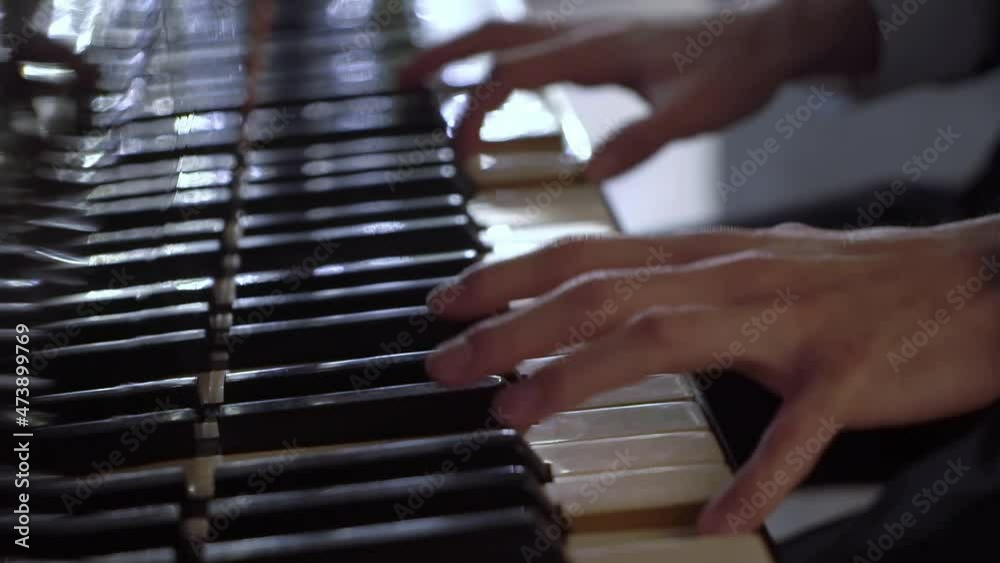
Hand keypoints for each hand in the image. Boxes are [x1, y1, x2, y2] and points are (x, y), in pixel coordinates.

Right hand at [400, 0, 878, 179]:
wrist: (771, 30)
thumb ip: (641, 142)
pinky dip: (500, 50)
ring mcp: (590, 27)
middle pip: (494, 35)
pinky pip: (533, 36)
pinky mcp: (601, 35)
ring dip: (465, 48)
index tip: (463, 154)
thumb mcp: (693, 114)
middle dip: (444, 58)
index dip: (479, 112)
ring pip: (509, 29)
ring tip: (427, 72)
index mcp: (598, 51)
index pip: (514, 76)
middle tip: (402, 82)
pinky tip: (494, 70)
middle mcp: (586, 31)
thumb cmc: (736, 70)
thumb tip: (591, 172)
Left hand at [423, 220, 999, 532]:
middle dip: (512, 326)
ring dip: (580, 375)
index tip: (449, 302)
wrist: (972, 281)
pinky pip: (796, 432)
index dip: (510, 274)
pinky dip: (757, 477)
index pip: (588, 254)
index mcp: (711, 258)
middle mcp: (736, 278)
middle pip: (600, 292)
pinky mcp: (848, 374)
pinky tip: (719, 521)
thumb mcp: (758, 267)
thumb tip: (624, 295)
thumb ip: (689, 283)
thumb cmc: (859, 282)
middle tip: (446, 360)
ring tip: (514, 411)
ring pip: (665, 336)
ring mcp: (791, 323)